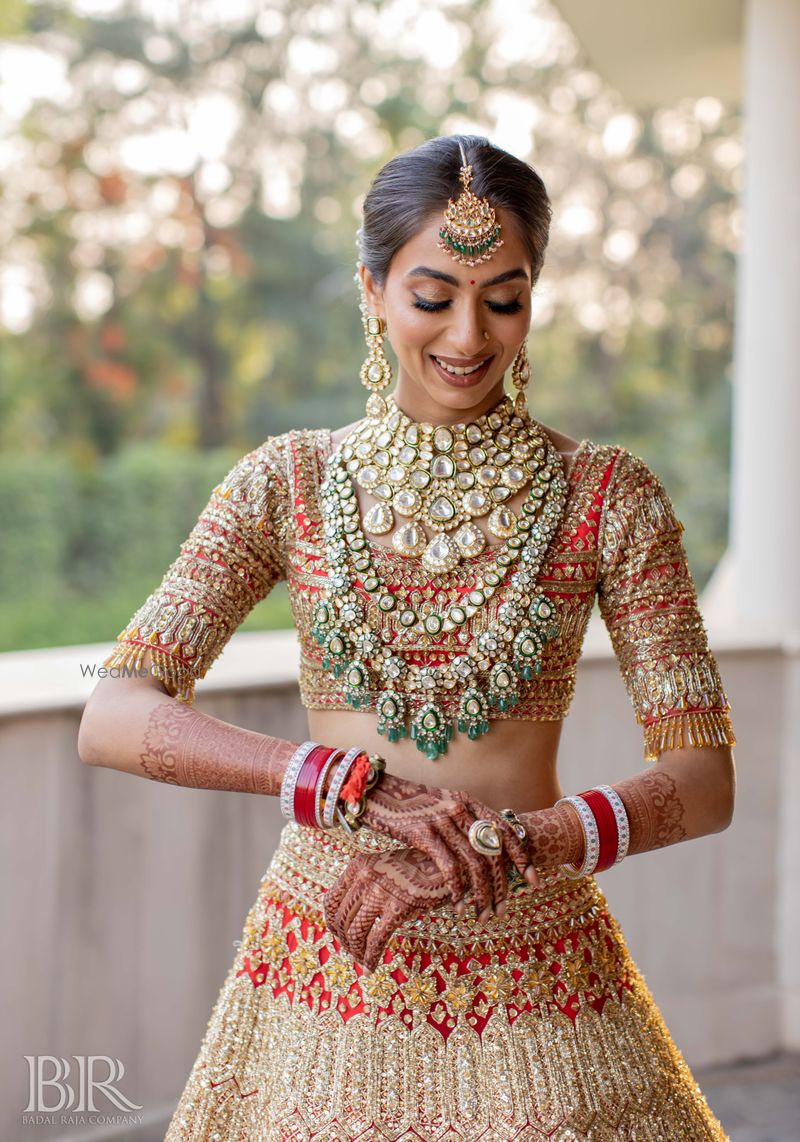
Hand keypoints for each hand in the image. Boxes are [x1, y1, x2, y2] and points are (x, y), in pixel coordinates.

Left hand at [323, 847, 450, 970]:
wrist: (447, 862)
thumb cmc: (418, 866)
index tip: (337, 935)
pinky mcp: (398, 908)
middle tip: (353, 952)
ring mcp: (380, 892)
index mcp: (358, 866)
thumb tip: (354, 913)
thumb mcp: (385, 866)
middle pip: (342, 919)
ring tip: (362, 961)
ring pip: (355, 932)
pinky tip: (372, 967)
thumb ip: (367, 883)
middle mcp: (365, 877)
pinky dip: (370, 957)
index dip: (331, 923)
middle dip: (345, 941)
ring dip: (356, 951)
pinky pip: (376, 940)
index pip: (331, 901)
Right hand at [359, 772, 536, 917]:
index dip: (522, 857)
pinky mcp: (423, 833)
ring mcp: (442, 820)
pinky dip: (458, 891)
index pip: (505, 830)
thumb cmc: (408, 806)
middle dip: (503, 884)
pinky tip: (460, 907)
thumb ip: (461, 822)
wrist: (377, 791)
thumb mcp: (441, 806)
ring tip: (484, 914)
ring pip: (474, 863)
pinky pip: (449, 868)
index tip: (532, 880)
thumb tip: (482, 846)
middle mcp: (459, 809)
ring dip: (483, 893)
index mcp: (467, 802)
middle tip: (503, 908)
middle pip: (492, 852)